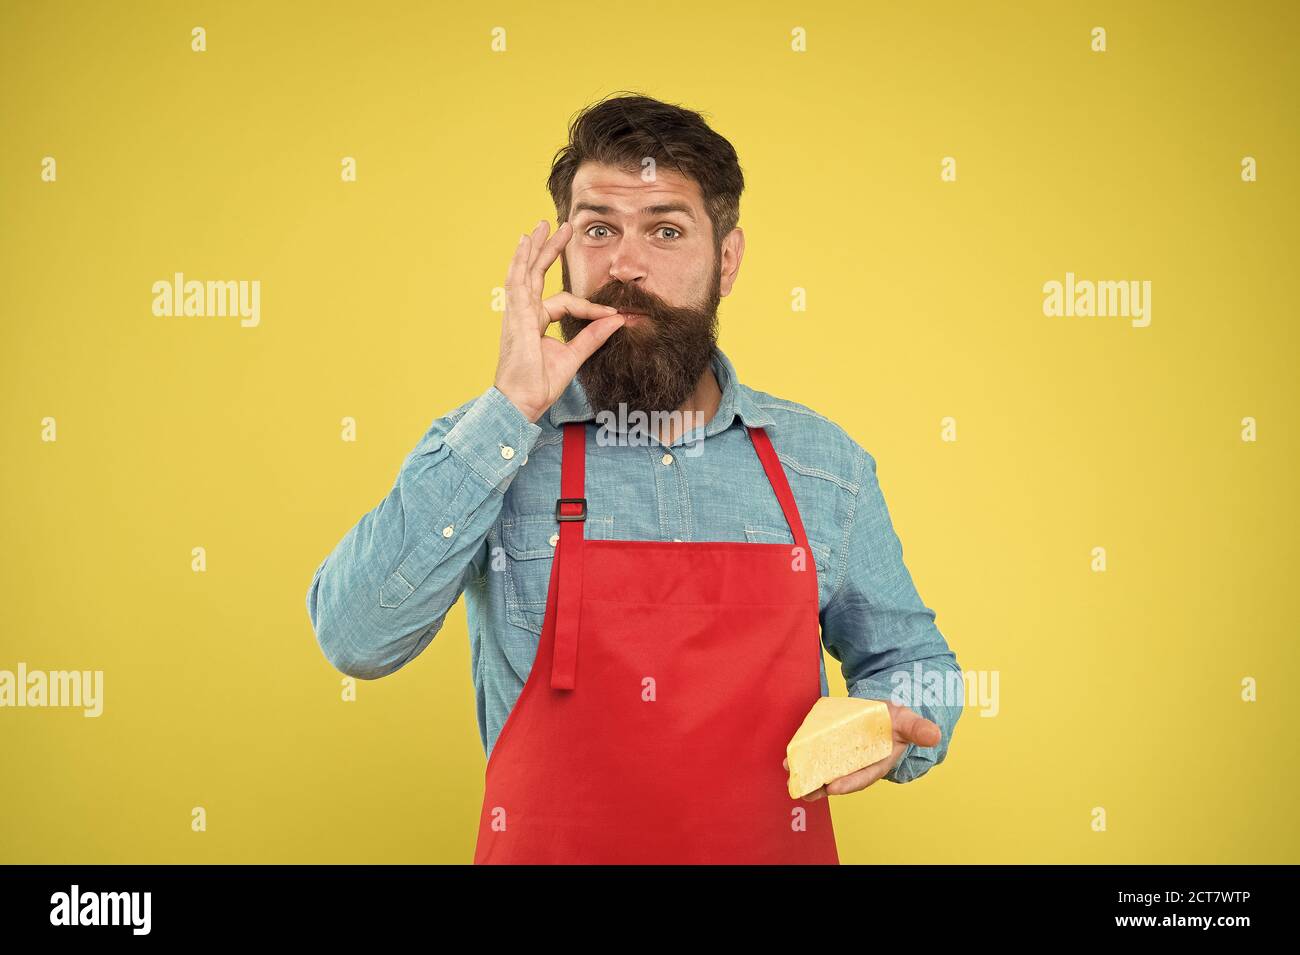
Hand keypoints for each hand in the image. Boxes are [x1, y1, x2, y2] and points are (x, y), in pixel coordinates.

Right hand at [493, 219, 625, 421]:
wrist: (522, 402)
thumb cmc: (539, 385)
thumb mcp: (574, 357)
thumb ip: (592, 336)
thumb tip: (616, 319)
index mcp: (535, 322)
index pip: (564, 303)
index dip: (589, 306)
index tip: (612, 311)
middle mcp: (524, 313)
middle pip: (537, 274)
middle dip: (549, 249)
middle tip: (562, 226)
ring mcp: (517, 312)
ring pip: (526, 271)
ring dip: (536, 247)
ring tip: (544, 224)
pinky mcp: (515, 315)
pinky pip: (518, 281)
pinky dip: (521, 259)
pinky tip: (526, 242)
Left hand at [783, 701, 941, 800]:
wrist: (884, 712)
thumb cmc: (896, 721)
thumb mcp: (908, 722)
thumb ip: (918, 729)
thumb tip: (934, 735)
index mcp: (877, 764)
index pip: (862, 777)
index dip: (848, 783)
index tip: (832, 787)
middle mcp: (858, 764)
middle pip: (839, 778)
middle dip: (820, 786)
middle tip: (803, 791)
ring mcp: (844, 756)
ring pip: (824, 768)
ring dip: (808, 774)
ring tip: (791, 774)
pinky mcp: (833, 746)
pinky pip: (818, 754)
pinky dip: (805, 757)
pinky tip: (790, 758)